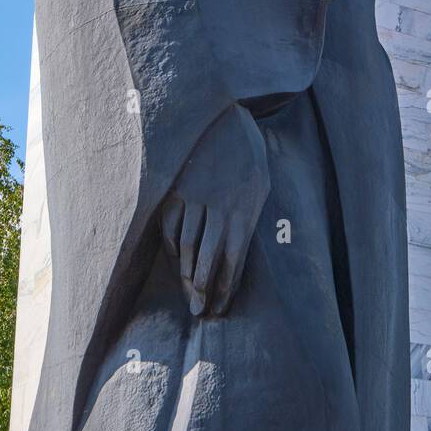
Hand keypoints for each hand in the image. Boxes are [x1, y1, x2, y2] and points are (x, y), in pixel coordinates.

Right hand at [160, 104, 269, 316]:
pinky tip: (175, 263)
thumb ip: (249, 221)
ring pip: (186, 246)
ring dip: (185, 275)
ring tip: (188, 295)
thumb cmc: (248, 156)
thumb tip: (237, 258)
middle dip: (203, 291)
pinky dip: (171, 249)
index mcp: (243, 211)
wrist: (224, 117)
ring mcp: (193, 199)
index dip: (225, 288)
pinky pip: (169, 227)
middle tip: (200, 313)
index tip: (219, 308)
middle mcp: (218, 209)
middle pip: (207, 260)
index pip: (232, 261)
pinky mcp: (175, 190)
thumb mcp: (260, 186)